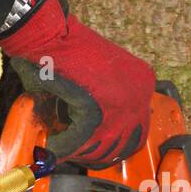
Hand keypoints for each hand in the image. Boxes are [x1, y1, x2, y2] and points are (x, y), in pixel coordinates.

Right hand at [0, 0, 155, 164]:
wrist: (48, 34)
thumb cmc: (64, 47)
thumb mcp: (95, 72)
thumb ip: (99, 99)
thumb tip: (88, 129)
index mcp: (142, 81)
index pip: (138, 126)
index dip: (116, 142)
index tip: (99, 148)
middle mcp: (140, 94)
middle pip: (127, 142)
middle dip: (102, 154)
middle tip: (83, 157)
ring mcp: (121, 106)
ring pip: (104, 147)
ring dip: (82, 153)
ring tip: (64, 151)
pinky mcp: (96, 113)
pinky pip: (80, 141)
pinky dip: (64, 147)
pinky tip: (52, 146)